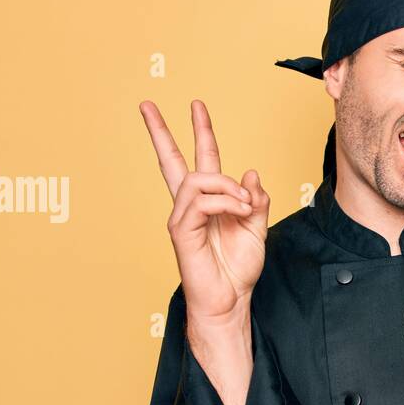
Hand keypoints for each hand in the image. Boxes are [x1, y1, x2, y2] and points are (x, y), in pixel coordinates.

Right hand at [138, 99, 270, 322]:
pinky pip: (200, 201)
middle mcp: (191, 206)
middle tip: (147, 104)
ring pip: (198, 178)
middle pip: (171, 161)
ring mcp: (183, 217)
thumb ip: (256, 201)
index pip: (202, 160)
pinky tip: (237, 212)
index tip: (195, 105)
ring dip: (228, 186)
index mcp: (210, 202)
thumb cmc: (238, 269)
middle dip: (160, 130)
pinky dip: (224, 202)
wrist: (230, 300)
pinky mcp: (180, 230)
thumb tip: (250, 172)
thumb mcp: (257, 229)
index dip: (201, 132)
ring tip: (245, 205)